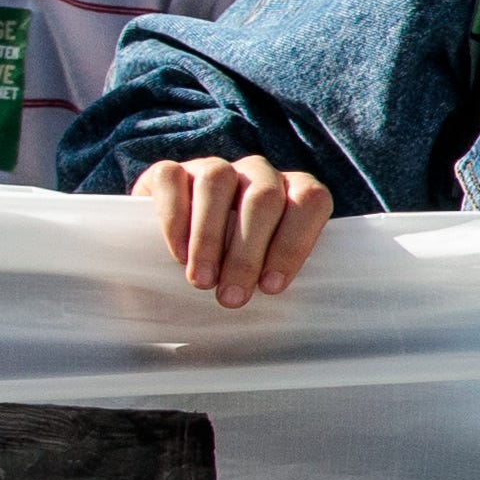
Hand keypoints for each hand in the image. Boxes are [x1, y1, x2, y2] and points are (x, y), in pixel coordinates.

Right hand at [144, 156, 331, 308]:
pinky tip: (177, 255)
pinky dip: (175, 219)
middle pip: (263, 197)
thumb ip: (276, 278)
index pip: (310, 201)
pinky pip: (172, 179)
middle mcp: (257, 174)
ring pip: (217, 182)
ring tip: (202, 282)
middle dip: (248, 253)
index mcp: (293, 193)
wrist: (174, 260)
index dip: (294, 243)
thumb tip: (281, 311)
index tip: (271, 288)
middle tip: (232, 297)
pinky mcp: (168, 172)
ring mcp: (213, 168)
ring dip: (210, 237)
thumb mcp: (261, 275)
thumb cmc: (232, 272)